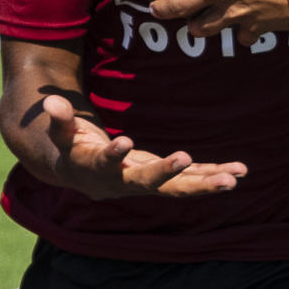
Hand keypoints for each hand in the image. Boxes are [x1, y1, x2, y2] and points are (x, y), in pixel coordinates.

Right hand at [13, 86, 245, 200]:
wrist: (79, 175)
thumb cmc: (69, 147)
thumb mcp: (60, 133)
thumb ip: (59, 119)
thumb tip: (50, 100)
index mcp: (97, 170)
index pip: (105, 165)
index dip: (113, 155)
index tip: (125, 142)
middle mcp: (123, 183)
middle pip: (147, 183)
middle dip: (168, 175)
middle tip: (187, 160)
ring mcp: (145, 184)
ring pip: (176, 188)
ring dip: (205, 182)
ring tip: (234, 177)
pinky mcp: (161, 180)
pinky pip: (189, 181)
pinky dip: (212, 175)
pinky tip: (238, 172)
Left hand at [129, 0, 288, 40]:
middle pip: (177, 3)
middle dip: (162, 7)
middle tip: (154, 8)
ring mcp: (232, 12)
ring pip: (203, 26)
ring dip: (196, 26)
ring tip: (191, 26)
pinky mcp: (252, 26)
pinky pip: (241, 35)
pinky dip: (240, 34)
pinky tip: (242, 33)